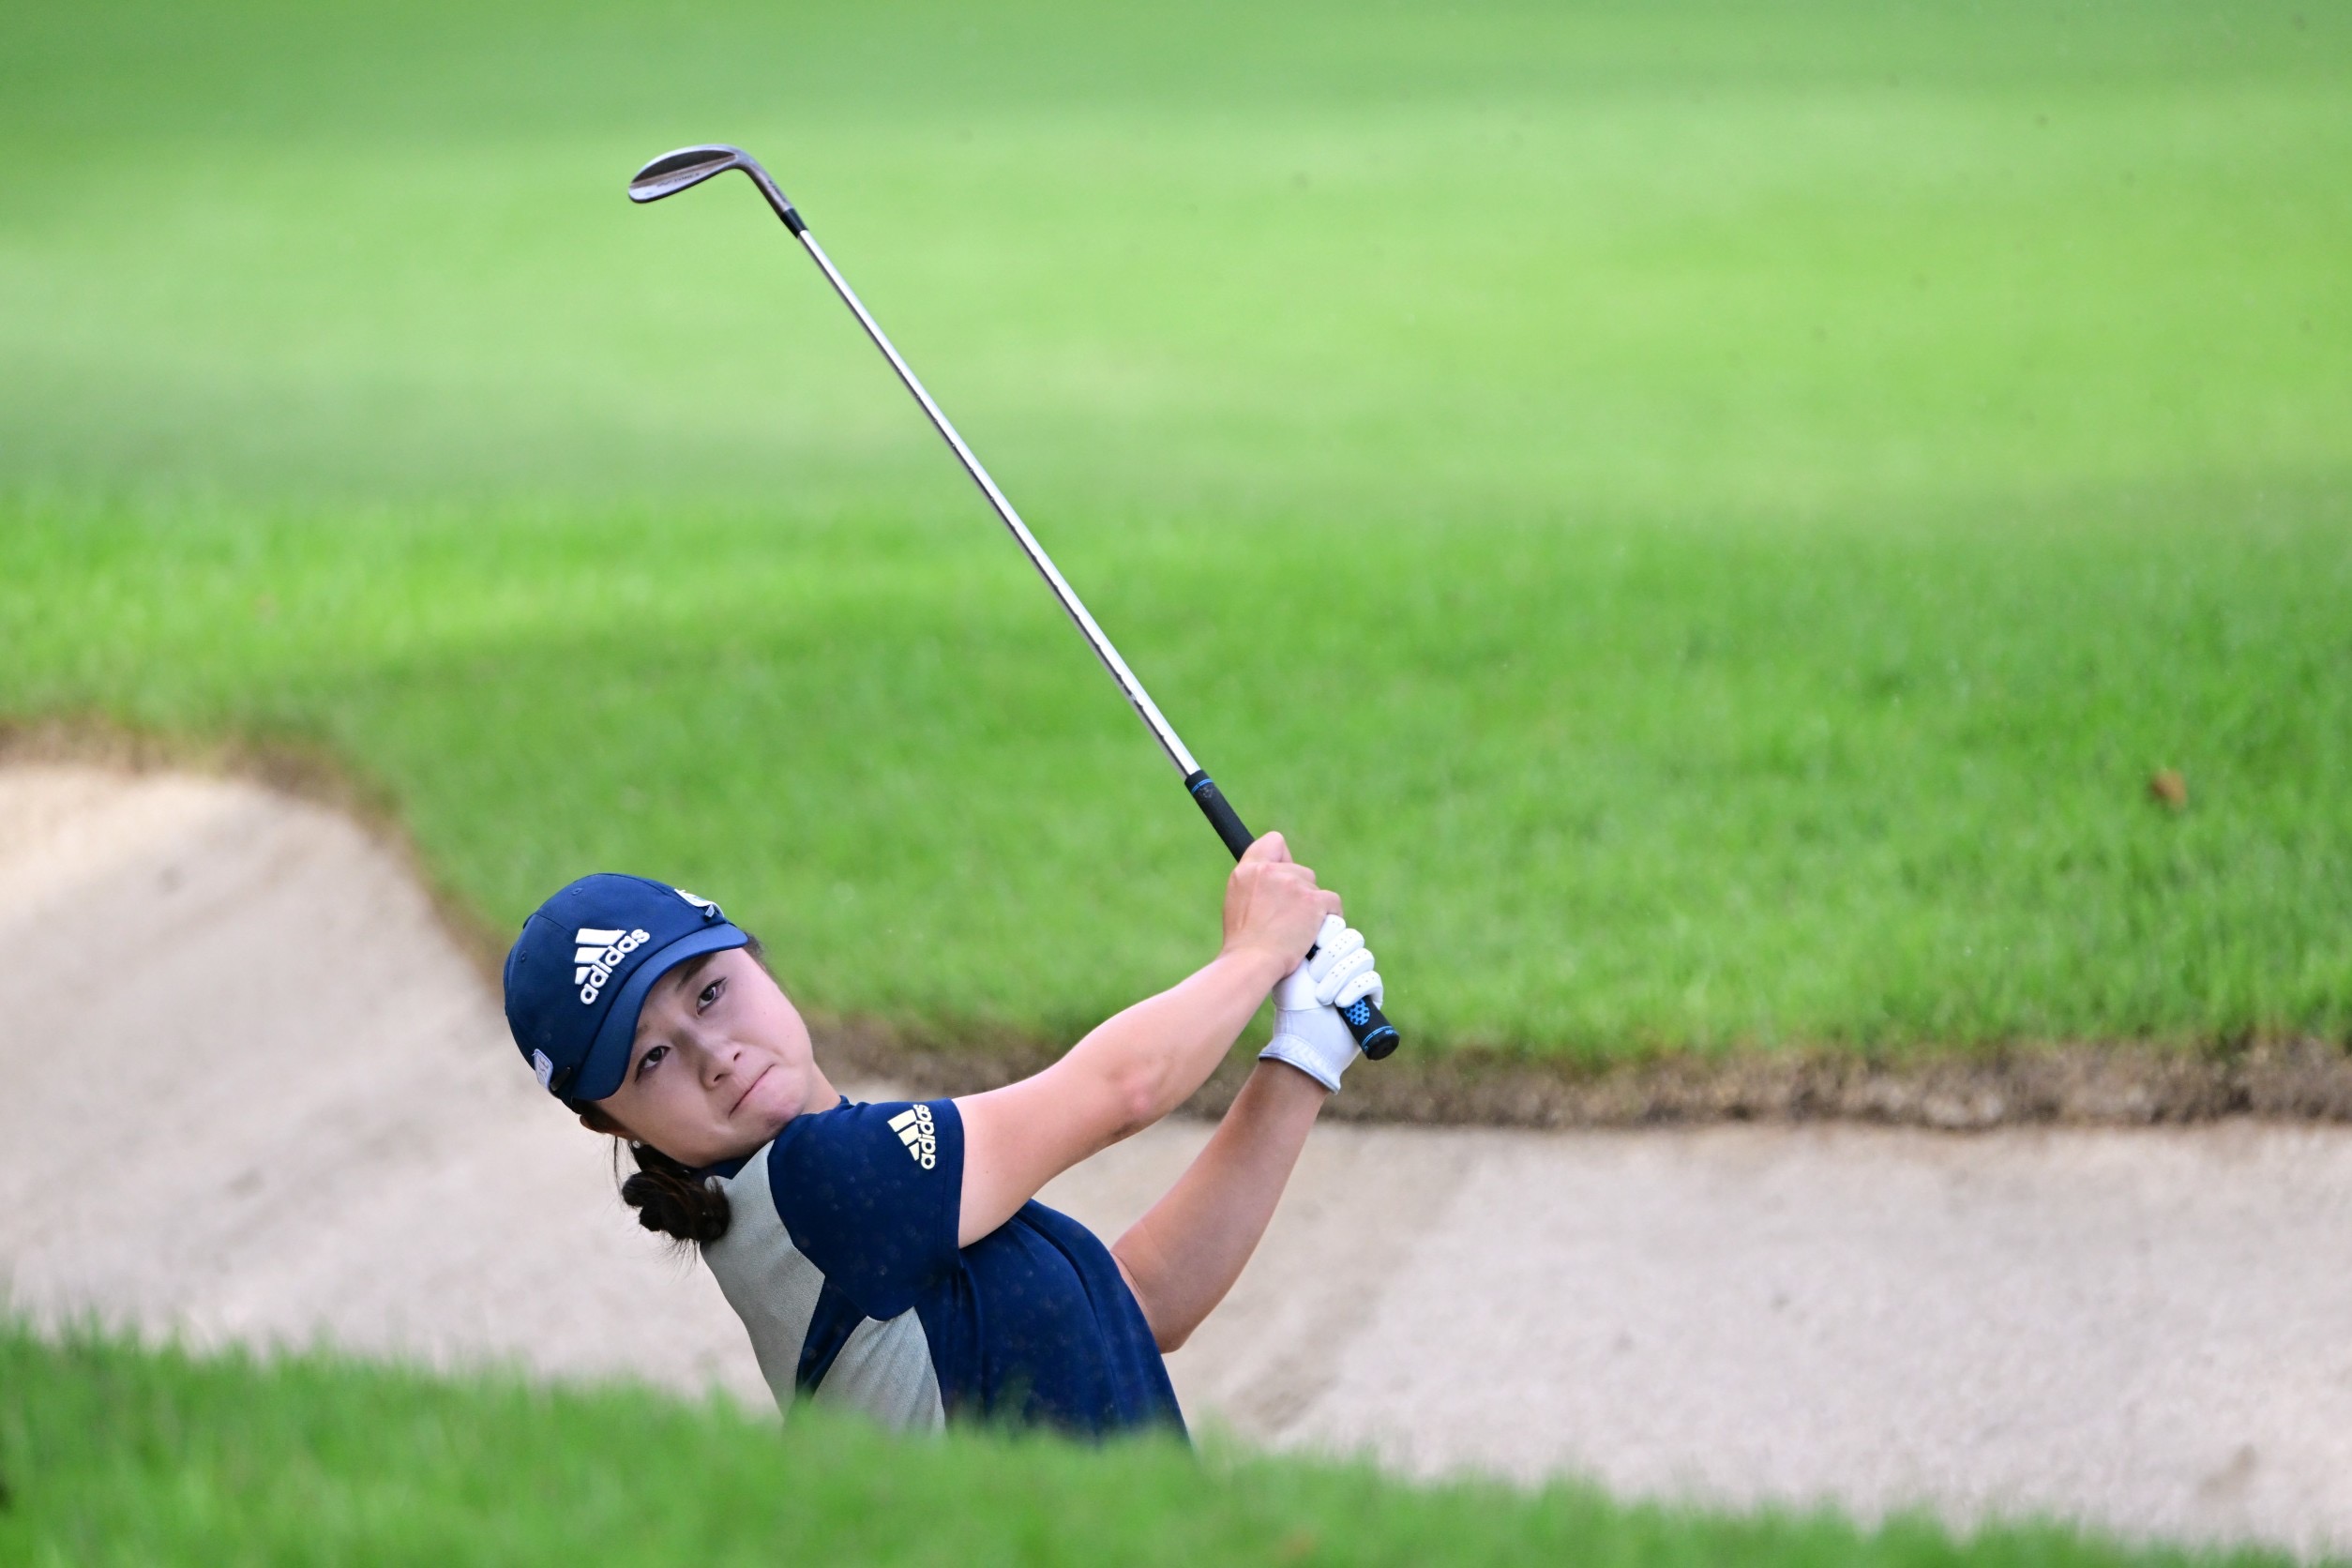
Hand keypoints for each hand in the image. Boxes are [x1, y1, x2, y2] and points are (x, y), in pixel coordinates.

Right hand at [1219, 832, 1341, 979]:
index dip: (1283, 859)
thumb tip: (1276, 882)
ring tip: (1297, 930)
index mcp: (1247, 871)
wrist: (1252, 962)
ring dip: (1311, 907)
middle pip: (1300, 870)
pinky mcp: (1313, 899)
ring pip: (1315, 888)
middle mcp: (1269, 871)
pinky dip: (1329, 917)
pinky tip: (1316, 932)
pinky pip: (1332, 902)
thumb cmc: (1244, 944)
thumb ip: (1255, 886)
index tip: (1284, 878)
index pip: (1273, 842)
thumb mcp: (1237, 904)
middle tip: (1288, 919)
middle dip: (1299, 892)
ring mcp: (1292, 883)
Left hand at [1259, 915, 1383, 1092]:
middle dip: (1332, 955)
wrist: (1302, 1039)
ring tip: (1321, 995)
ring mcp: (1360, 977)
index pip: (1337, 924)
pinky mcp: (1373, 996)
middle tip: (1313, 973)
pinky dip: (1354, 989)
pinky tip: (1338, 1002)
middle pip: (1352, 937)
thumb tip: (1301, 907)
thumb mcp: (1291, 965)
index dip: (1327, 931)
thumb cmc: (1291, 1003)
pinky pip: (1372, 980)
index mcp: (1326, 947)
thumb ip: (1298, 937)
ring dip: (1339, 975)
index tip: (1310, 945)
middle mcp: (1345, 959)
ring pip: (1363, 957)